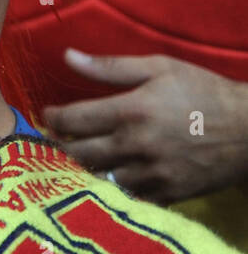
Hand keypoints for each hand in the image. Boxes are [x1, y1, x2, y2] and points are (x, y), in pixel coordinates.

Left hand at [42, 49, 247, 204]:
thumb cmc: (204, 92)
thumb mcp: (160, 68)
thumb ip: (110, 66)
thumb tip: (68, 57)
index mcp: (132, 111)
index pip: (74, 119)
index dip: (54, 117)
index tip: (48, 115)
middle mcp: (137, 145)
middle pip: (79, 153)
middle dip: (60, 146)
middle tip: (56, 139)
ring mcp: (153, 174)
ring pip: (99, 178)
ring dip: (82, 169)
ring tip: (76, 158)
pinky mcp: (168, 194)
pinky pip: (126, 196)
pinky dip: (111, 188)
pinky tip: (106, 176)